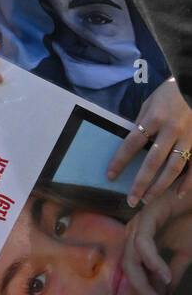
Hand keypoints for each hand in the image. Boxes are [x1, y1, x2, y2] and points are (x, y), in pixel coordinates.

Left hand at [108, 78, 191, 205]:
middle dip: (140, 183)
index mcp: (154, 118)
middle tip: (130, 200)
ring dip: (160, 187)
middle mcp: (171, 131)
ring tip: (148, 200)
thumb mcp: (150, 103)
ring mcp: (188, 139)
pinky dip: (187, 182)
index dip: (120, 161)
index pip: (132, 143)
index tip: (110, 175)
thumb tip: (131, 142)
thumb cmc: (170, 94)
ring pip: (173, 169)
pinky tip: (177, 194)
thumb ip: (142, 123)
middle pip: (152, 162)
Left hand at [121, 189, 186, 294]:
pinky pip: (143, 243)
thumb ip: (172, 273)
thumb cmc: (191, 221)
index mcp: (139, 245)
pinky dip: (152, 262)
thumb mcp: (183, 254)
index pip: (138, 277)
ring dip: (145, 286)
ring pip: (130, 260)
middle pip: (129, 272)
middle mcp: (133, 235)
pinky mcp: (146, 215)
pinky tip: (166, 277)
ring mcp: (137, 224)